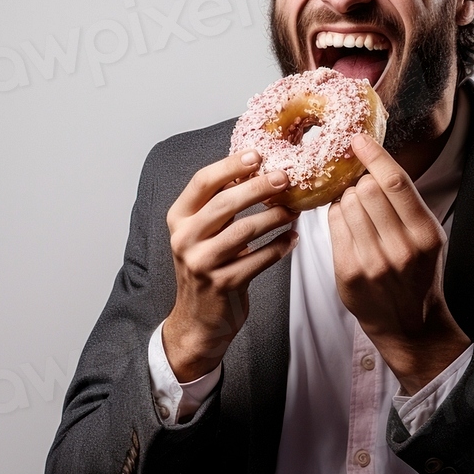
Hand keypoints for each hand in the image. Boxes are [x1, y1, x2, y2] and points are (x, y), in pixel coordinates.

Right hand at [163, 151, 298, 380]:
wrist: (198, 318)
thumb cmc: (206, 264)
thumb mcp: (202, 231)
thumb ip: (220, 203)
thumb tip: (256, 168)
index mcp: (179, 218)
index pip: (203, 182)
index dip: (231, 165)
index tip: (257, 154)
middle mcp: (185, 238)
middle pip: (226, 203)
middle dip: (259, 187)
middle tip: (284, 178)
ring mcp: (202, 263)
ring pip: (245, 231)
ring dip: (274, 217)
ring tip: (293, 211)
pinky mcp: (223, 283)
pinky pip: (259, 259)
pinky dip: (280, 247)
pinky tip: (292, 239)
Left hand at [328, 133, 470, 394]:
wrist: (411, 326)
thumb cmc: (419, 275)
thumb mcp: (428, 238)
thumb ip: (406, 205)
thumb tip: (373, 164)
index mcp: (426, 234)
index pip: (395, 182)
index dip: (373, 155)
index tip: (357, 139)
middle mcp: (400, 248)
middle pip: (366, 189)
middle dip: (360, 181)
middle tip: (361, 187)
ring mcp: (372, 263)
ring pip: (346, 205)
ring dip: (346, 199)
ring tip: (356, 209)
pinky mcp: (348, 274)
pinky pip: (334, 227)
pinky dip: (337, 218)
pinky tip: (347, 224)